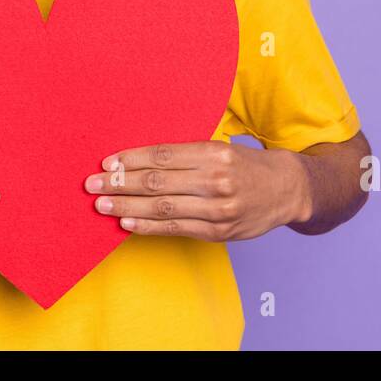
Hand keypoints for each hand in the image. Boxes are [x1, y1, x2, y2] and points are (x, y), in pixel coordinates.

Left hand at [83, 141, 307, 240]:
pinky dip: (148, 226)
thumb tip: (137, 160)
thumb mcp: (221, 148)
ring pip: (162, 207)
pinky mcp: (219, 232)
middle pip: (157, 181)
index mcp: (214, 153)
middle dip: (120, 183)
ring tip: (102, 205)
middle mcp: (216, 180)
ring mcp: (218, 208)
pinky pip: (176, 228)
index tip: (107, 162)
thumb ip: (185, 155)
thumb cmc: (246, 165)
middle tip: (92, 184)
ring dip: (126, 206)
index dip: (131, 159)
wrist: (287, 190)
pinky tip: (127, 222)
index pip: (162, 156)